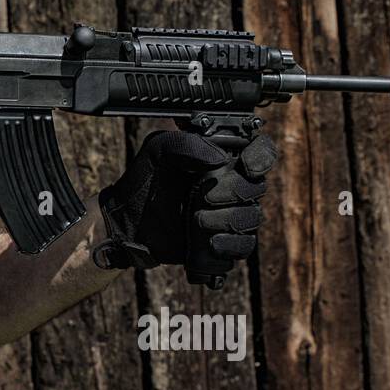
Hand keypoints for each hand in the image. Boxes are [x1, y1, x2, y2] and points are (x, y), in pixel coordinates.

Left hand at [92, 130, 276, 271]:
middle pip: (256, 188)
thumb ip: (185, 143)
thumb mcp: (158, 151)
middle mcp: (232, 186)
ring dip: (226, 220)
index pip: (260, 152)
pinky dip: (229, 244)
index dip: (261, 157)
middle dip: (232, 192)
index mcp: (221, 160)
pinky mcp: (225, 242)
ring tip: (197, 220)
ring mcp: (230, 215)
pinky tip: (210, 242)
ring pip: (252, 218)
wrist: (128, 223)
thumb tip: (219, 158)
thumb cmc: (143, 183)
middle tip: (201, 196)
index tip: (246, 166)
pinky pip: (244, 246)